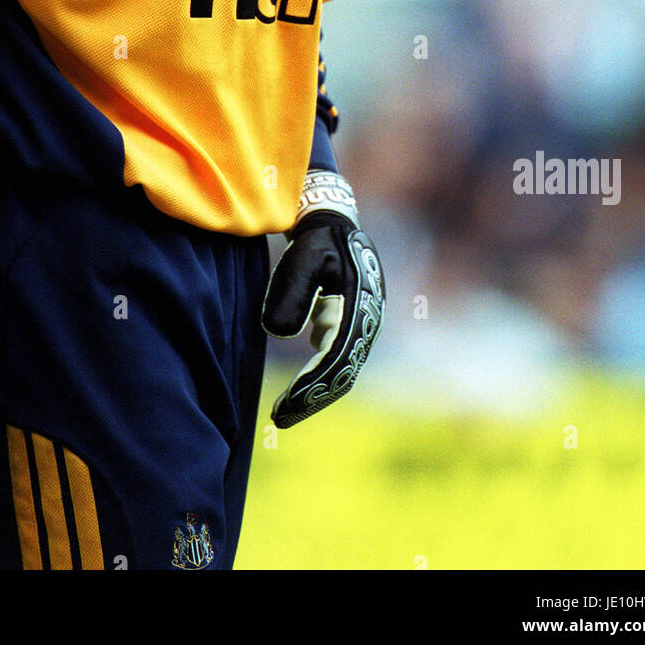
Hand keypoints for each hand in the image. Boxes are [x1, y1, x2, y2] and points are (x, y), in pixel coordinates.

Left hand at [261, 171, 384, 428]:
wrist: (336, 225)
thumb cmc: (317, 240)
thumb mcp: (302, 258)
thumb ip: (291, 292)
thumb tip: (279, 332)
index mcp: (357, 306)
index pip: (336, 358)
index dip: (311, 385)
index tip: (285, 405)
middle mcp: (366, 321)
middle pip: (343, 372)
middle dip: (313, 399)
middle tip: (280, 419)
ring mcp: (362, 325)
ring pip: (343, 370)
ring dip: (316, 393)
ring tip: (285, 412)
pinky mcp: (352, 326)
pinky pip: (339, 360)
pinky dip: (320, 378)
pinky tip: (298, 390)